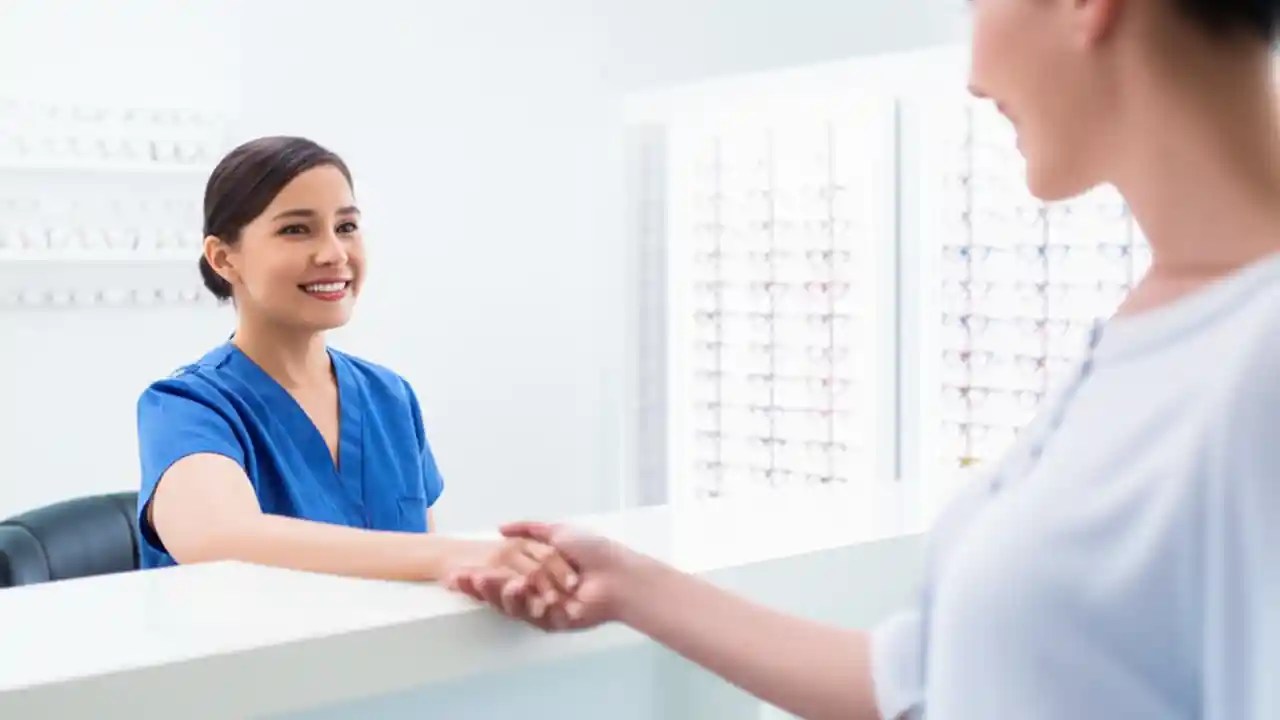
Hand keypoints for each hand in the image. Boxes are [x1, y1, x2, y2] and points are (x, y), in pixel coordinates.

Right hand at [446, 521, 643, 631]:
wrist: (618, 574)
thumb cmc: (593, 551)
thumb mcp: (557, 532)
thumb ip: (529, 529)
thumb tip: (501, 527)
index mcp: (539, 575)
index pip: (502, 575)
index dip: (481, 574)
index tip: (459, 567)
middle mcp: (539, 593)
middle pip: (502, 592)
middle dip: (480, 584)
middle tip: (458, 576)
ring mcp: (545, 610)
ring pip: (512, 605)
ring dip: (495, 592)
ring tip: (482, 577)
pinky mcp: (553, 623)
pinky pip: (529, 615)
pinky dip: (518, 602)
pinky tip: (510, 586)